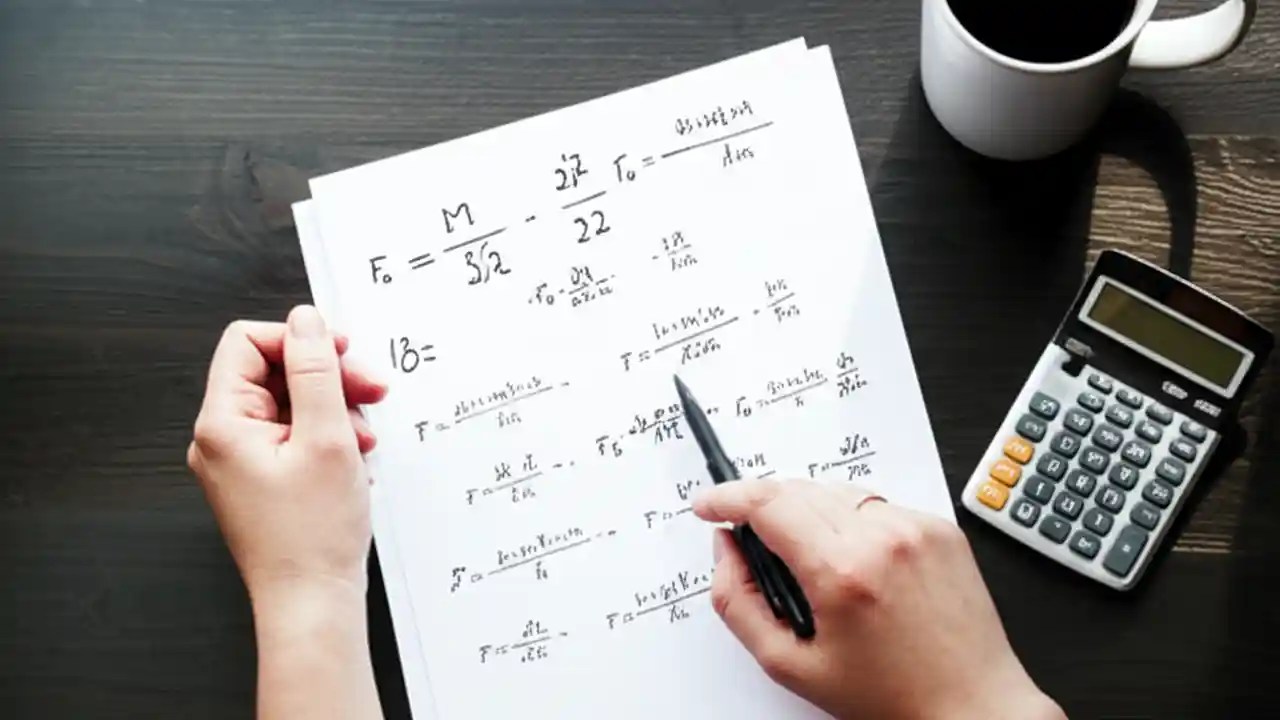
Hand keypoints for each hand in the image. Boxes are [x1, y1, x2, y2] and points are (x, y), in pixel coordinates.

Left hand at [187, 306, 387, 600]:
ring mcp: (240, 461)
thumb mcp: (327, 438)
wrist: (310, 603)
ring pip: (290, 404)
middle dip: (328, 378)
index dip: (302, 340)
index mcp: (223, 423)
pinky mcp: (260, 479)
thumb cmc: (312, 537)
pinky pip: (293, 435)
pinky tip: (354, 458)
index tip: (343, 353)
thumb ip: (316, 371)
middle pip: (274, 372)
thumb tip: (307, 321)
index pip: (250, 343)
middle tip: (371, 392)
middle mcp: (222, 439)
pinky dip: (328, 437)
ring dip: (335, 410)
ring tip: (364, 439)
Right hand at [694, 479, 1063, 719]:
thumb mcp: (792, 665)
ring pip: (837, 492)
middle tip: (757, 544)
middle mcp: (882, 538)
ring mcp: (917, 528)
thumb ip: (740, 604)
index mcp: (841, 572)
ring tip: (813, 563)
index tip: (710, 505)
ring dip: (809, 512)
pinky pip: (878, 506)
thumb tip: (725, 551)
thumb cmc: (890, 696)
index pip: (767, 504)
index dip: (728, 498)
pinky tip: (858, 564)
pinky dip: (854, 523)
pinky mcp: (941, 529)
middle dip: (764, 507)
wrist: (971, 707)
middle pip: (798, 489)